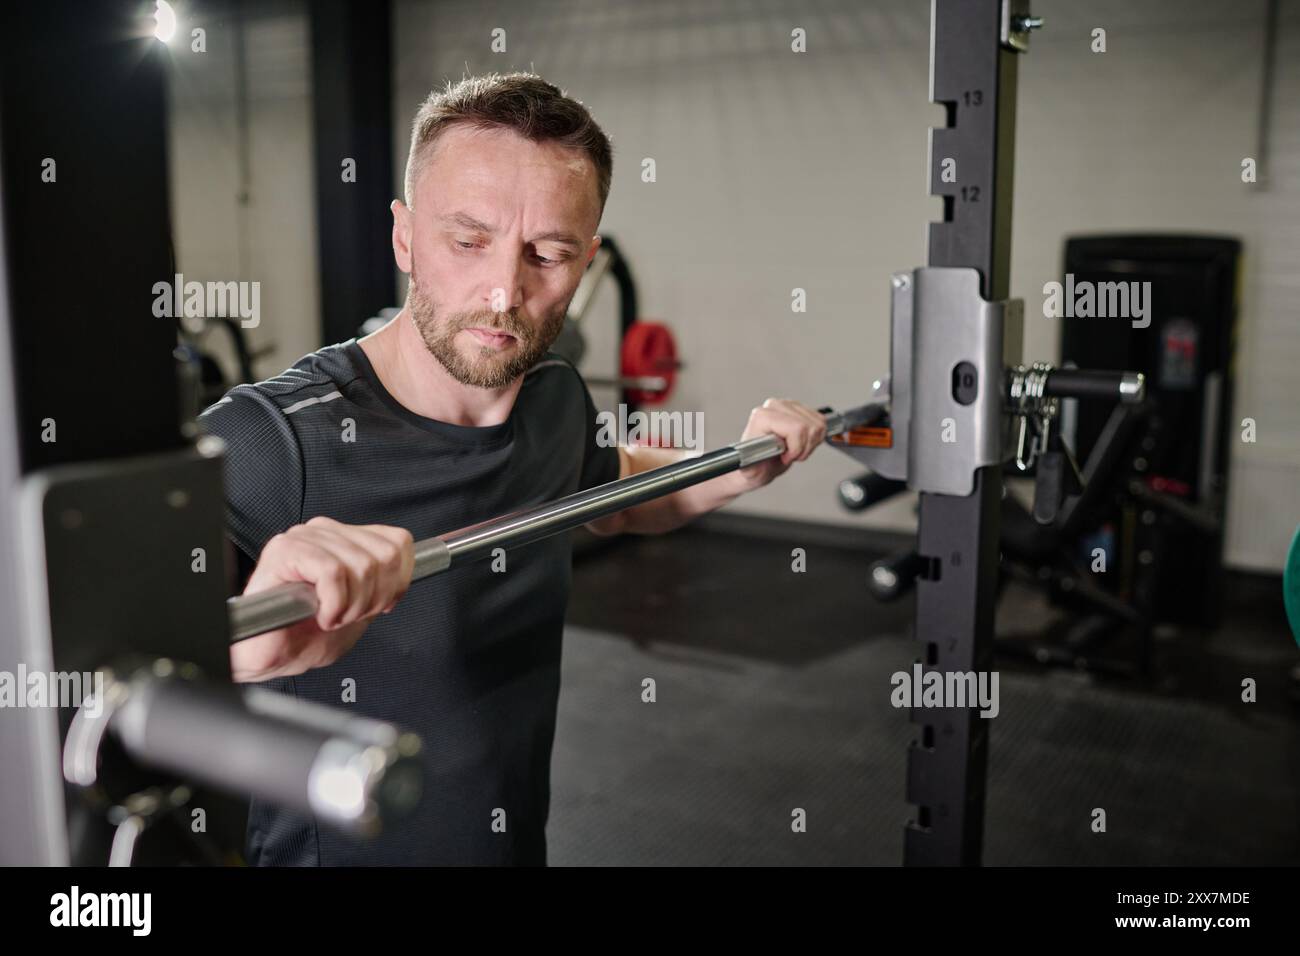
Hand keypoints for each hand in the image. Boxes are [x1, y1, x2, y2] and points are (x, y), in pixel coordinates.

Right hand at [229, 516, 414, 682]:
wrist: (266, 656)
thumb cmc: (303, 634)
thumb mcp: (361, 607)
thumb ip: (384, 583)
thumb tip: (406, 571)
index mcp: (343, 539)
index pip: (398, 542)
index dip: (397, 581)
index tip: (380, 604)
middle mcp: (324, 533)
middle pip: (386, 556)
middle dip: (375, 597)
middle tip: (349, 614)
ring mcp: (303, 538)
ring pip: (362, 565)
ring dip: (352, 605)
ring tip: (331, 616)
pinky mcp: (285, 551)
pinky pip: (333, 572)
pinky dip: (334, 603)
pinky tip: (320, 614)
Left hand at [729, 398, 827, 492]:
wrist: (757, 464)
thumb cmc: (754, 466)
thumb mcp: (751, 472)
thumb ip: (751, 465)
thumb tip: (756, 457)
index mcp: (762, 417)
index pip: (797, 428)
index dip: (796, 448)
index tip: (784, 456)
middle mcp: (774, 407)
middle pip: (810, 426)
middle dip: (804, 448)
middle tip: (790, 455)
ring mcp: (788, 405)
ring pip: (818, 424)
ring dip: (810, 443)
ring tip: (794, 450)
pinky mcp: (799, 408)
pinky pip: (821, 422)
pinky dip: (815, 438)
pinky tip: (801, 443)